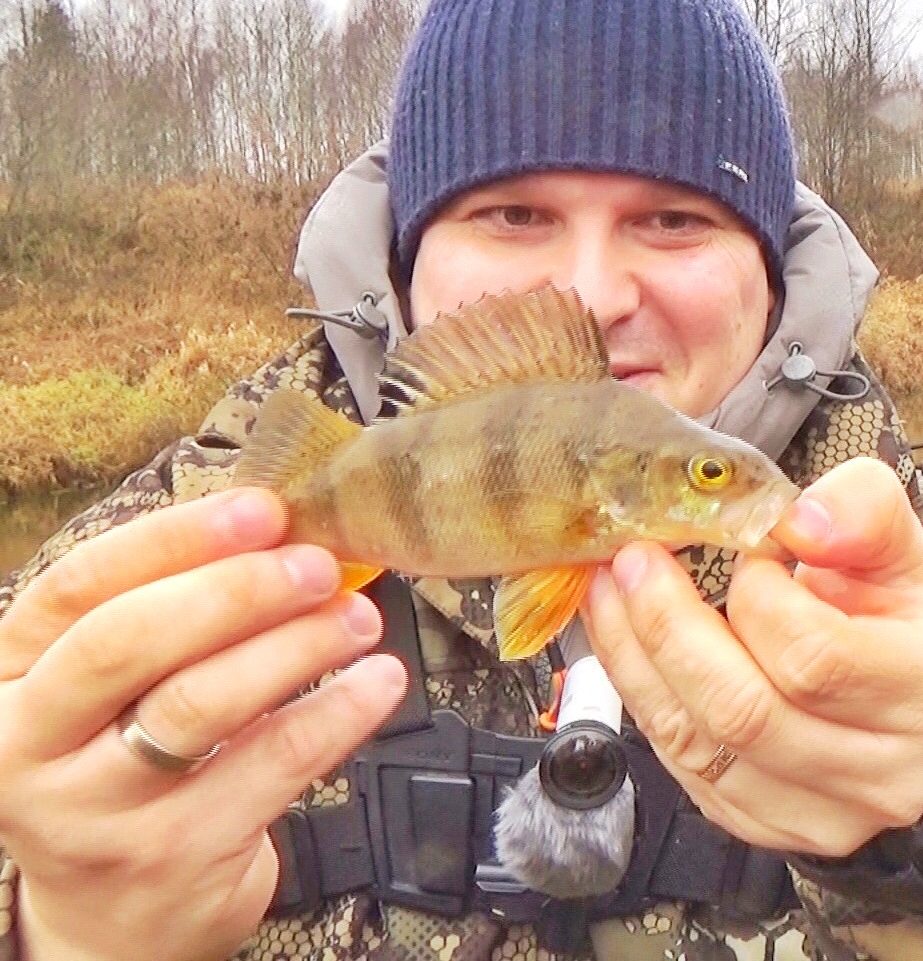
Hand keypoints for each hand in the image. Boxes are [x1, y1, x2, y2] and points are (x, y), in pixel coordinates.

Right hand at [0, 488, 405, 959]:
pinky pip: (273, 765)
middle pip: (129, 643)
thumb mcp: (108, 696)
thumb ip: (167, 617)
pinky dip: (338, 712)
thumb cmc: (122, 773)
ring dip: (297, 646)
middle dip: (236, 591)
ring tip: (359, 616)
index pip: (77, 589)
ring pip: (201, 705)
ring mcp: (98, 811)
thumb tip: (281, 533)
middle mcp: (29, 748)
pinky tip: (380, 682)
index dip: (173, 540)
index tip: (260, 508)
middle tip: (319, 564)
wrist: (115, 921)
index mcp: (9, 681)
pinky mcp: (178, 854)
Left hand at [584, 457, 922, 857]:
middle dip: (670, 624)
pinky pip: (681, 768)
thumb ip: (864, 512)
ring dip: (637, 658)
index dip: (761, 595)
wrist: (916, 730)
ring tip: (610, 589)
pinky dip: (642, 697)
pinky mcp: (762, 826)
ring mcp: (814, 813)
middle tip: (635, 558)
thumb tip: (796, 519)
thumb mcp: (903, 557)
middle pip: (744, 710)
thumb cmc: (901, 635)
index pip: (815, 656)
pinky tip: (625, 643)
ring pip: (699, 745)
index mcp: (918, 695)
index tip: (748, 545)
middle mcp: (872, 773)